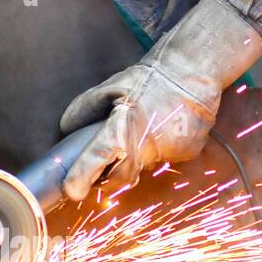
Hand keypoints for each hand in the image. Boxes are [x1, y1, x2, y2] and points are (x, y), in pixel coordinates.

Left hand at [58, 64, 215, 200]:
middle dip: (111, 174)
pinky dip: (160, 148)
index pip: (99, 156)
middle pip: (122, 176)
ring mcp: (171, 150)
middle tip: (108, 158)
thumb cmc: (151, 77)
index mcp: (126, 125)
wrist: (194, 70)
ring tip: (146, 125)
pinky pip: (166, 158)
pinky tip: (164, 127)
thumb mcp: (113, 85)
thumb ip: (86, 107)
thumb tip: (67, 129)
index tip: (72, 190)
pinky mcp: (188, 153)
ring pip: (145, 165)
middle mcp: (148, 143)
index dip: (83, 176)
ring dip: (139, 154)